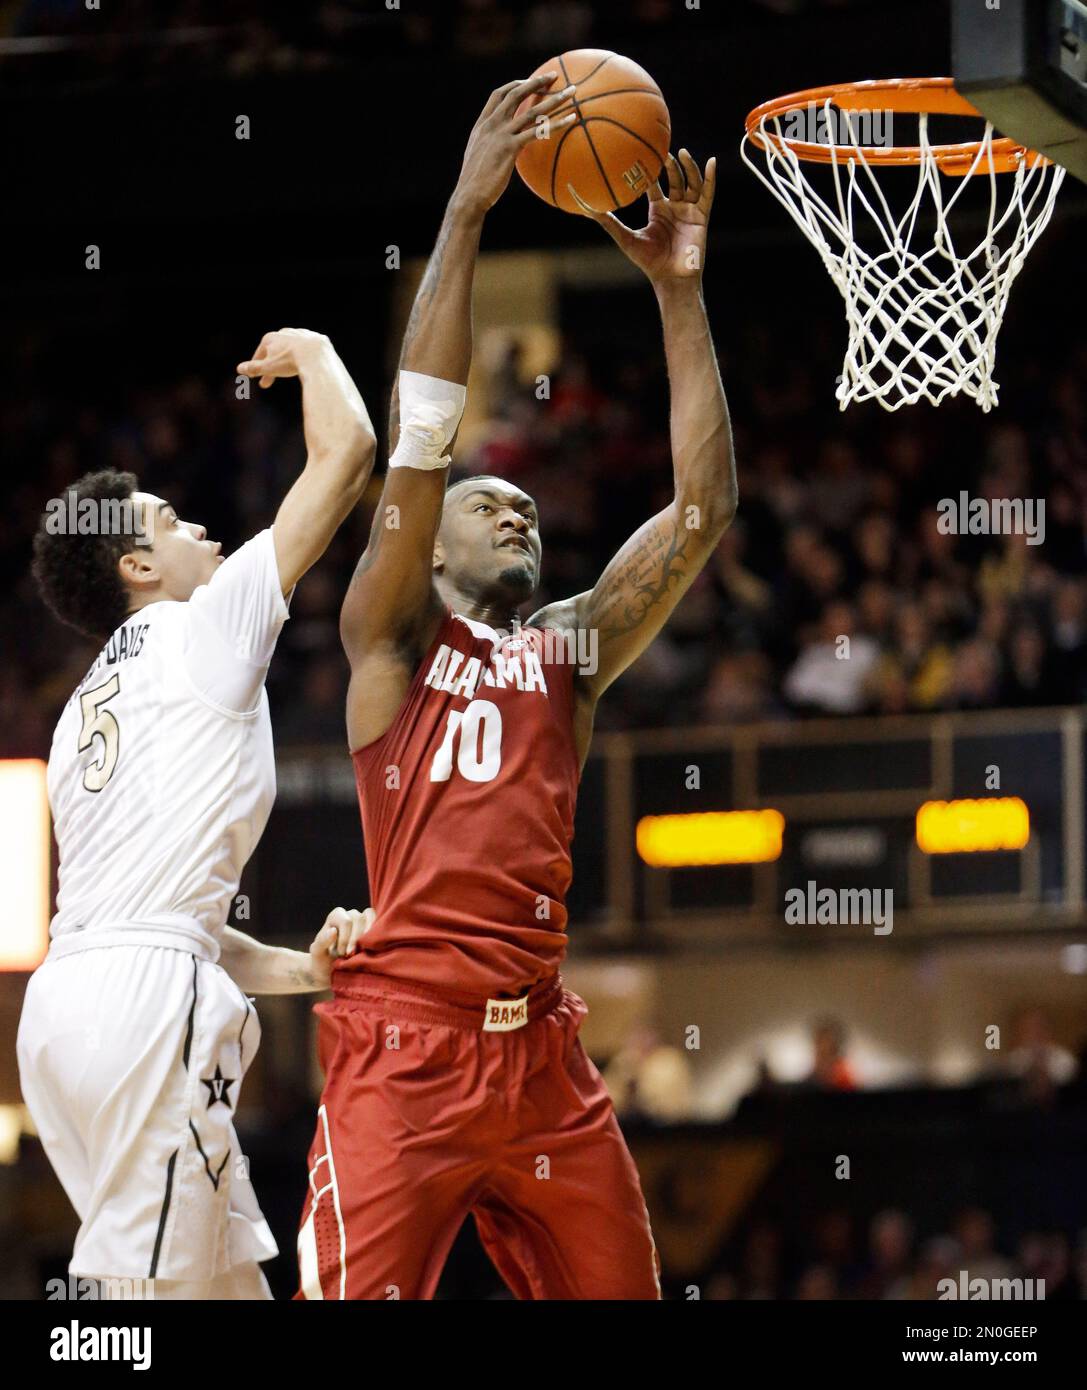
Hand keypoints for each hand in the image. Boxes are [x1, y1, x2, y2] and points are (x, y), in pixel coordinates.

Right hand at [237, 328, 331, 388]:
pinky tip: (306, 363)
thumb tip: (239, 369)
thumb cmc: (289, 361)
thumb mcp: (268, 367)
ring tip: (286, 370)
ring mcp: (303, 334)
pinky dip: (306, 357)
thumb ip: (254, 368)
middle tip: (267, 383)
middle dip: (272, 367)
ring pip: (293, 348)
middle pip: (276, 352)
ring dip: (288, 359)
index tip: (255, 377)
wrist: (316, 356)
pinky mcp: (318, 339)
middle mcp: (286, 332)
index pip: (261, 354)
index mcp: (271, 338)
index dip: (257, 366)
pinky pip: (309, 350)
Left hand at [308, 905, 374, 987]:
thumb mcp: (317, 953)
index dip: (346, 938)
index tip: (343, 954)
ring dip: (369, 936)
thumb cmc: (322, 961)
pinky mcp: (373, 929)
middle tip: (351, 955)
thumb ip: (322, 942)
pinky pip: (381, 924)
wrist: (331, 971)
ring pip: (372, 918)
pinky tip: (373, 949)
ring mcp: (363, 920)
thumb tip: (333, 931)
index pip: (346, 922)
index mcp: (336, 916)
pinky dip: (378, 935)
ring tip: (363, 951)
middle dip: (357, 939)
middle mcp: (350, 914)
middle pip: (359, 919)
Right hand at [453, 73, 576, 216]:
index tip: (528, 81)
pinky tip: (571, 119)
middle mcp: (492, 125)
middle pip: (516, 94)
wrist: (469, 195)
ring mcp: (501, 135)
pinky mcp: (511, 148)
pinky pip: (538, 132)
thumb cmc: (474, 183)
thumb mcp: (477, 157)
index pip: (498, 95)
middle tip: (554, 76)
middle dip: (537, 82)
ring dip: (554, 99)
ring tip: (572, 92)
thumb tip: (500, 148)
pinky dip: (557, 124)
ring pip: (532, 111)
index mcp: (482, 125)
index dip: (515, 85)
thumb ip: (489, 146)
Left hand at [571, 149, 715, 285]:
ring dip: (687, 166)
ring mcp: (689, 210)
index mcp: (658, 210)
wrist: (670, 277)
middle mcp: (674, 207)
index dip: (648, 171)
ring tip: (680, 152)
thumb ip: (608, 222)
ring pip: (690, 182)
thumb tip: (584, 209)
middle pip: (674, 179)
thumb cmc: (648, 261)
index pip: (654, 185)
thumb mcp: (625, 238)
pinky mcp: (701, 216)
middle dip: (669, 164)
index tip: (640, 153)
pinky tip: (712, 162)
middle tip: (661, 148)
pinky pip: (708, 193)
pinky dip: (711, 177)